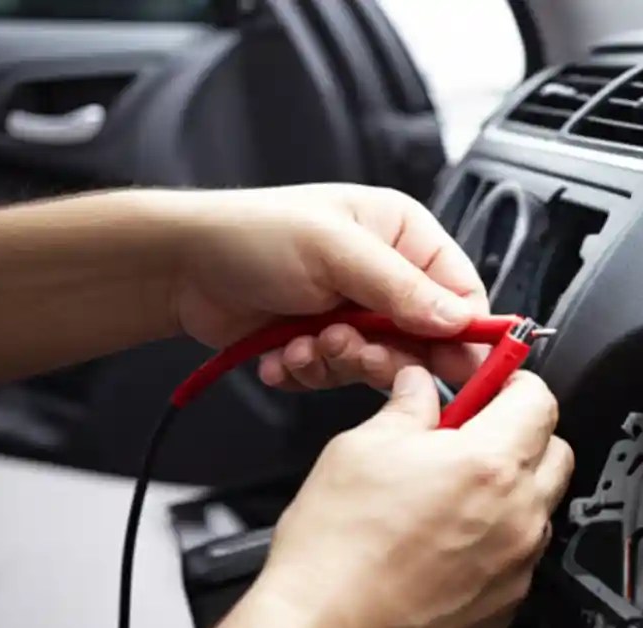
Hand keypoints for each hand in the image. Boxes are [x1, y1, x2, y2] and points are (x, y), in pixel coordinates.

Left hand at [162, 183, 489, 388]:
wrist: (180, 267)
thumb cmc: (252, 235)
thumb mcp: (335, 252)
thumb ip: (401, 288)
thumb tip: (458, 319)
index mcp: (404, 235)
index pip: (461, 293)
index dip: (462, 334)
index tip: (456, 367)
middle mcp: (387, 274)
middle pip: (425, 338)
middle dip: (384, 353)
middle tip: (350, 349)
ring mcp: (356, 312)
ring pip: (381, 364)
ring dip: (339, 363)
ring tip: (303, 344)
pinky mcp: (326, 343)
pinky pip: (341, 377)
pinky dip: (311, 374)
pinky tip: (282, 354)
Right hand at [252, 367, 572, 627]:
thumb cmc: (335, 552)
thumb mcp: (361, 448)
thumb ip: (406, 408)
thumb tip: (419, 388)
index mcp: (488, 464)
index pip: (539, 399)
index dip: (514, 381)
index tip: (491, 384)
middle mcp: (518, 516)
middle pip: (555, 451)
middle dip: (521, 433)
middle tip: (470, 435)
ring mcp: (517, 567)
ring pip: (539, 507)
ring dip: (510, 489)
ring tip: (450, 495)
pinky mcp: (506, 607)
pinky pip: (520, 558)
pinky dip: (496, 541)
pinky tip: (445, 543)